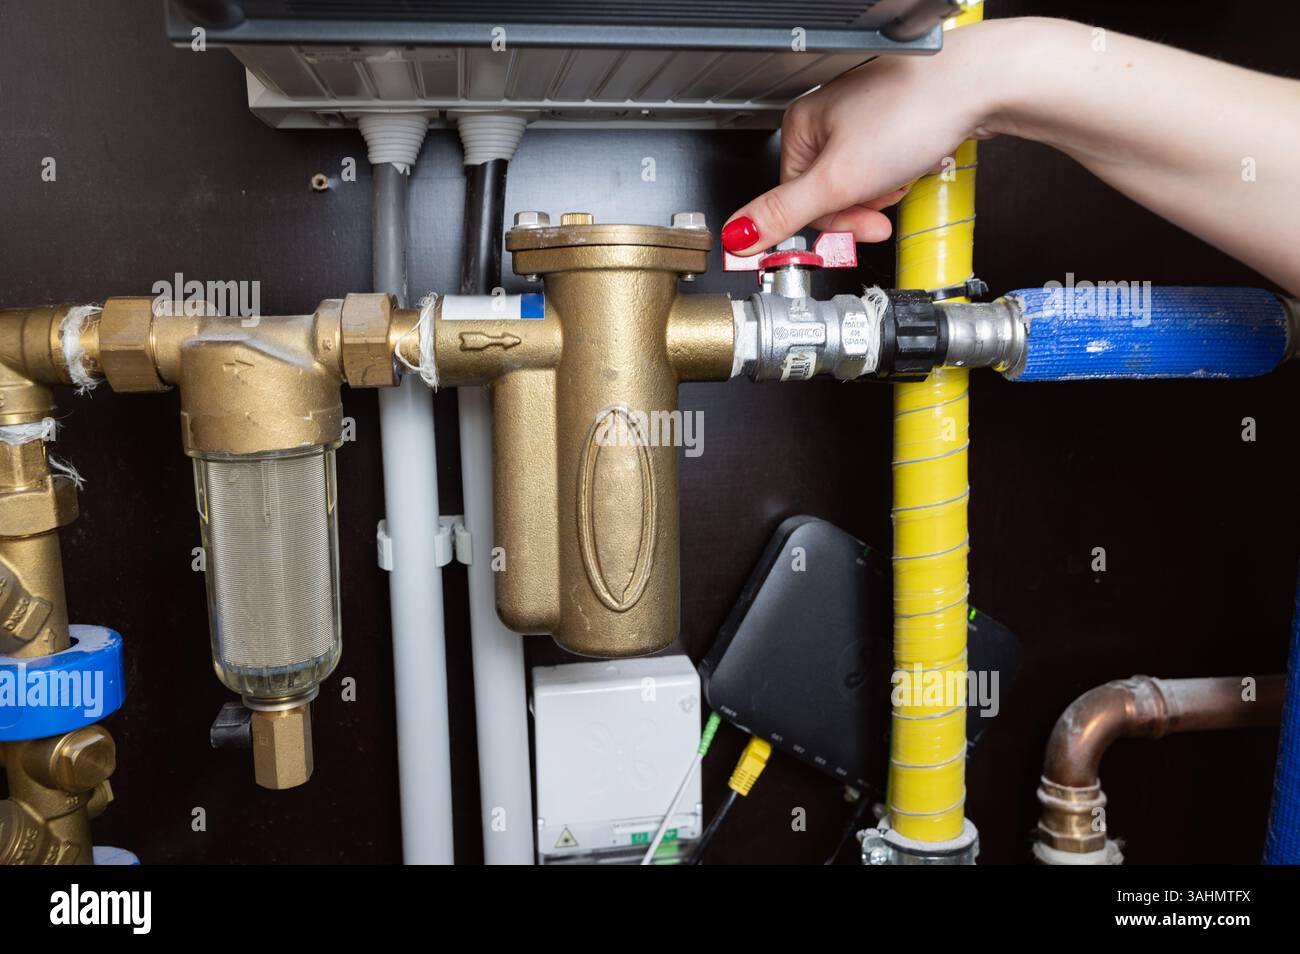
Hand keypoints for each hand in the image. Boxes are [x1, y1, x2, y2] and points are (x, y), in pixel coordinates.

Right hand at [721, 19, 1008, 254]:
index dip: (833, 220)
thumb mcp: (838, 180)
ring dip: (885, 191)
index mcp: (800, 126)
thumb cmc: (912, 112)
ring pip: (861, 183)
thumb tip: (735, 237)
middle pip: (830, 194)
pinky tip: (915, 160)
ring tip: (903, 170)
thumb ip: (783, 213)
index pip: (797, 200)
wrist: (978, 84)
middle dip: (862, 205)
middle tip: (884, 196)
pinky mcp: (892, 122)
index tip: (860, 223)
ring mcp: (860, 118)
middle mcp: (826, 118)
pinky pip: (886, 167)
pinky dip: (902, 173)